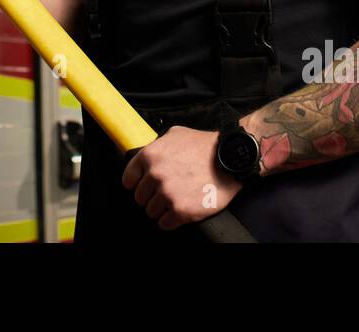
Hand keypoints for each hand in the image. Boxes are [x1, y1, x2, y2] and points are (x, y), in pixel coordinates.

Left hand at [121, 126, 243, 230]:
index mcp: (150, 156)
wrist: (230, 158)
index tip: (146, 186)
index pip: (128, 180)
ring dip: (162, 210)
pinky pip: (165, 224)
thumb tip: (147, 157)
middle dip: (151, 197)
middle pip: (140, 199)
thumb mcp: (175, 134)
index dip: (137, 184)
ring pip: (151, 212)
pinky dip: (171, 221)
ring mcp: (168, 194)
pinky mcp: (181, 211)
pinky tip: (181, 211)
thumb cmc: (204, 145)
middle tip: (166, 193)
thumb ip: (157, 145)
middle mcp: (155, 175)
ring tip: (176, 201)